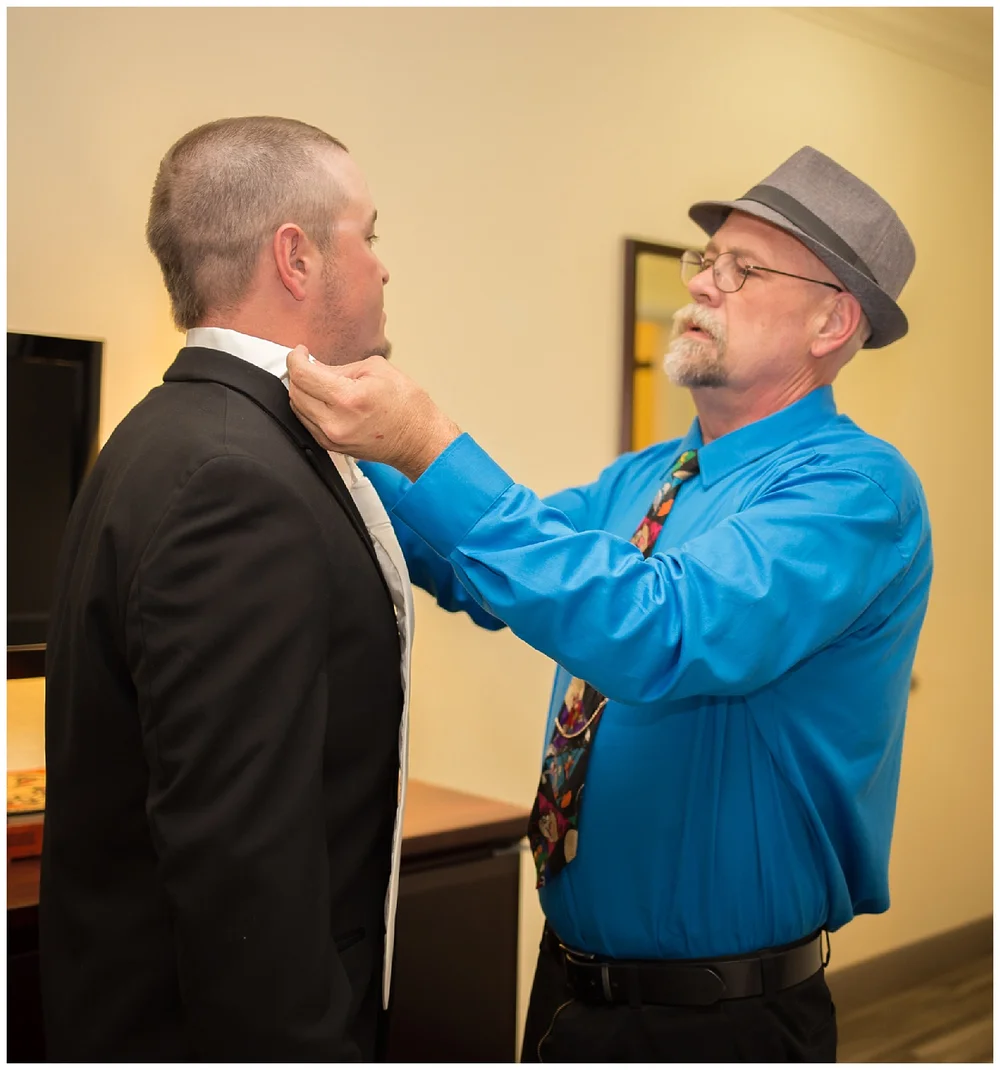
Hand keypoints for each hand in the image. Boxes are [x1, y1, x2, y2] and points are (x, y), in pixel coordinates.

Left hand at [286, 347, 460, 480]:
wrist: (419, 440)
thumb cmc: (406, 405)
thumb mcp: (376, 369)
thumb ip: (340, 367)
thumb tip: (316, 367)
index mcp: (347, 398)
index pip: (302, 374)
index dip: (296, 358)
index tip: (300, 352)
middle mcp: (334, 421)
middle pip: (295, 392)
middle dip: (298, 373)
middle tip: (309, 364)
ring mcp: (331, 437)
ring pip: (297, 408)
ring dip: (301, 391)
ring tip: (317, 381)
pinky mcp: (331, 446)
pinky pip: (306, 423)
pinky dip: (308, 407)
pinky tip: (322, 399)